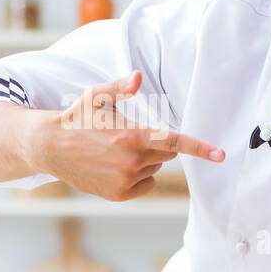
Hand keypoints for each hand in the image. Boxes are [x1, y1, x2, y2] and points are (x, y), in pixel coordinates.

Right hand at [24, 70, 224, 201]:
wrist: (49, 147)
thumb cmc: (77, 117)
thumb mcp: (97, 95)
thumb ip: (121, 86)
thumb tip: (138, 77)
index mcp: (131, 136)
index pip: (174, 142)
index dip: (200, 148)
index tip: (220, 155)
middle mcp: (130, 161)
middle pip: (166, 154)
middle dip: (155, 144)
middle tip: (129, 135)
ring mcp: (124, 180)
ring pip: (154, 169)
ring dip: (144, 160)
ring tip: (115, 150)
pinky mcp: (118, 194)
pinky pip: (145, 184)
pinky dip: (138, 176)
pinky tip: (115, 166)